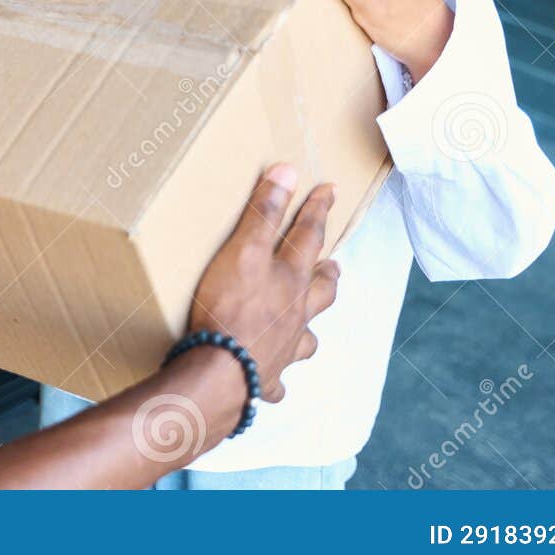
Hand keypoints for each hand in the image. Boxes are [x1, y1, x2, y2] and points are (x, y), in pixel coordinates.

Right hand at [187, 164, 338, 403]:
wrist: (220, 372)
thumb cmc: (230, 308)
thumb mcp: (243, 249)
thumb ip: (264, 213)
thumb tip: (288, 172)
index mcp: (290, 279)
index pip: (308, 237)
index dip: (318, 211)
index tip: (329, 191)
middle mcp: (295, 314)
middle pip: (320, 291)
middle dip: (326, 273)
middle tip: (334, 264)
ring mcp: (284, 348)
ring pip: (306, 337)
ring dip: (309, 327)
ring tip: (309, 323)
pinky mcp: (264, 379)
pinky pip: (276, 382)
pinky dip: (277, 379)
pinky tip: (275, 382)